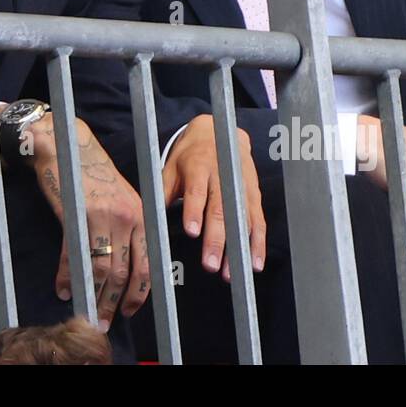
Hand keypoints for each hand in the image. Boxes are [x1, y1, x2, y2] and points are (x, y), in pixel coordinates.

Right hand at [27, 115, 149, 332]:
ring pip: (101, 269)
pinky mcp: (77, 214)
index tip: (130, 310)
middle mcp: (127, 217)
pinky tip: (62, 287)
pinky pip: (74, 255)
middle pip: (125, 272)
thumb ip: (129, 227)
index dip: (139, 293)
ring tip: (85, 310)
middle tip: (105, 321)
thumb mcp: (122, 197)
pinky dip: (68, 275)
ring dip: (93, 295)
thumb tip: (126, 268)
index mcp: (141, 215)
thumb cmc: (93, 173)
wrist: (68, 145)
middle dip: (115, 302)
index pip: (147, 264)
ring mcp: (102, 216)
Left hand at [162, 114, 265, 278]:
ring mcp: (241, 186)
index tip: (192, 231)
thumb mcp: (171, 169)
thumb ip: (161, 194)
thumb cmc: (189, 157)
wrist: (219, 134)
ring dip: (238, 248)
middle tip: (210, 264)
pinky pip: (258, 222)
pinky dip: (258, 244)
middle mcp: (222, 176)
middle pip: (220, 209)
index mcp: (198, 167)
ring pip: (241, 219)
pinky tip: (254, 264)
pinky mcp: (255, 195)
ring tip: (230, 272)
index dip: (194, 211)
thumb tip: (146, 220)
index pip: (196, 191)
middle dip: (216, 239)